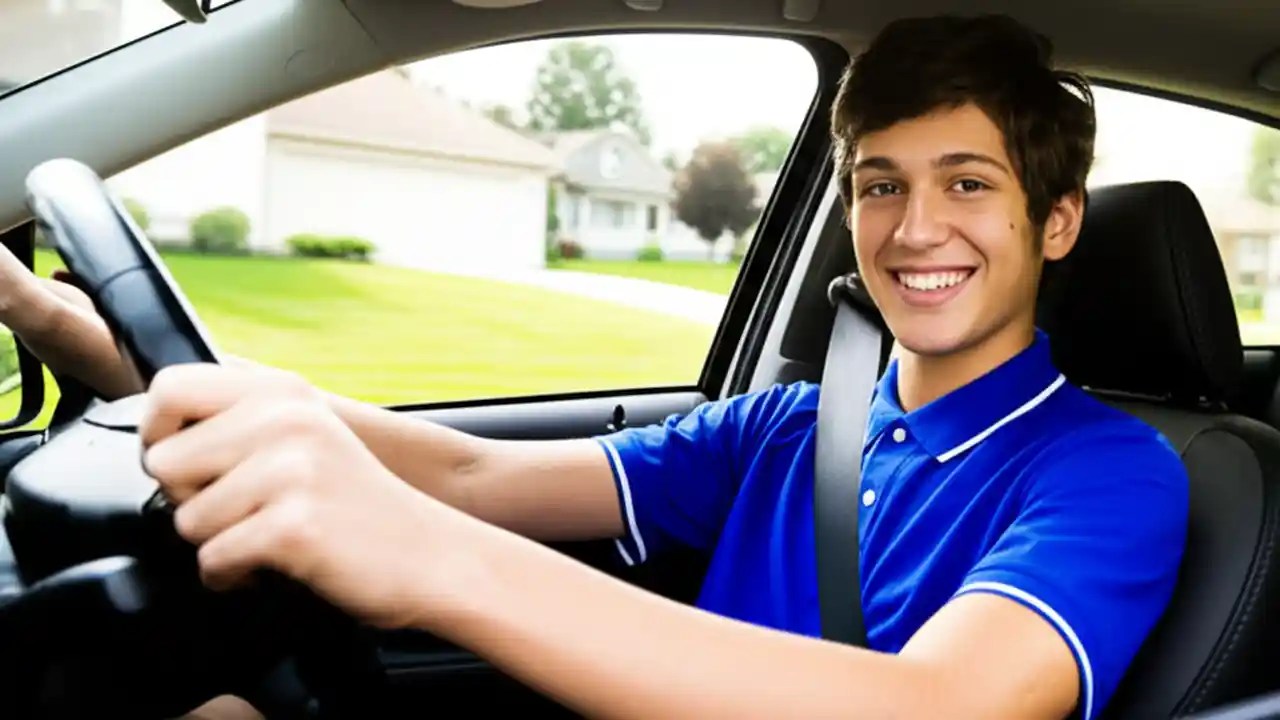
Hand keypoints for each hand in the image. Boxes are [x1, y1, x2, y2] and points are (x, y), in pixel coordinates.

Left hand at [139, 362, 444, 629]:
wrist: (431, 555)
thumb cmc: (360, 506)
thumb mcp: (308, 435)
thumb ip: (244, 420)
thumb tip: (155, 431)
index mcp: (284, 391)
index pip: (169, 388)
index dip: (159, 432)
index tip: (187, 465)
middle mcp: (286, 420)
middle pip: (164, 463)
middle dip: (190, 500)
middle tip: (246, 511)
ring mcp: (290, 472)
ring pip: (186, 520)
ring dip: (220, 543)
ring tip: (273, 537)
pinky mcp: (291, 526)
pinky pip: (214, 561)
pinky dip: (235, 577)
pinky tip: (278, 566)